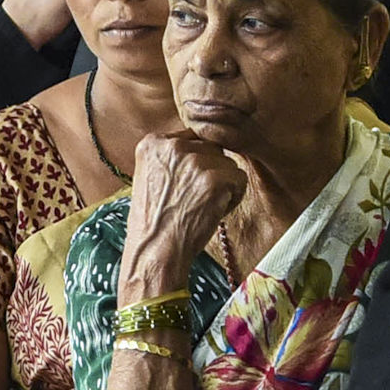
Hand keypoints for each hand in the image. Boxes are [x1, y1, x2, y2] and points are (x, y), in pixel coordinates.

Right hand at [118, 129, 245, 301]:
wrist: (155, 251)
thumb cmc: (154, 222)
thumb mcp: (150, 177)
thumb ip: (171, 158)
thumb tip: (204, 147)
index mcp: (153, 143)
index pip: (193, 139)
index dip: (195, 165)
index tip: (183, 187)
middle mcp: (172, 146)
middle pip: (212, 149)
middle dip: (210, 173)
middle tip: (192, 199)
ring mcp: (194, 161)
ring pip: (228, 164)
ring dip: (222, 186)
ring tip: (201, 207)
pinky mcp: (213, 178)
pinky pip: (239, 179)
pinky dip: (232, 198)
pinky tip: (212, 212)